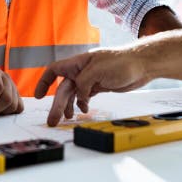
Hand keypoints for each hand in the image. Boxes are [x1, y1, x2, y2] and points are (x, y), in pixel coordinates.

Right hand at [35, 49, 152, 126]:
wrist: (142, 65)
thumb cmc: (122, 62)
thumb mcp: (98, 71)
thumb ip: (83, 84)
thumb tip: (78, 98)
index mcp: (78, 63)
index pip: (54, 70)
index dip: (44, 82)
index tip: (38, 96)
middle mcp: (81, 71)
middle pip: (63, 88)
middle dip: (56, 104)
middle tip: (53, 120)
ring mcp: (90, 79)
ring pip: (73, 95)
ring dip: (67, 107)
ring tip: (65, 119)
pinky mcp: (98, 86)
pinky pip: (84, 97)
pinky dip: (81, 104)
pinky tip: (82, 111)